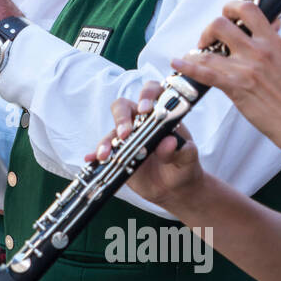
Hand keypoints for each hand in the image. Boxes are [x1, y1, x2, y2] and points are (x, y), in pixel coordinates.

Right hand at [89, 81, 201, 207]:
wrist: (174, 187)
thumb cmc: (184, 166)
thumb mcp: (188, 159)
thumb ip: (181, 150)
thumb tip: (169, 142)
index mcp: (161, 114)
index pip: (152, 93)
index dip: (147, 96)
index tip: (146, 109)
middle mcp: (141, 121)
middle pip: (123, 107)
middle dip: (121, 118)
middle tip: (125, 134)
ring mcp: (127, 136)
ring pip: (112, 130)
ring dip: (107, 141)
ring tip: (106, 155)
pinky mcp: (117, 152)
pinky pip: (103, 149)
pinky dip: (95, 153)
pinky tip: (91, 159)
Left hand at [167, 0, 280, 152]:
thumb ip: (277, 44)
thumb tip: (272, 25)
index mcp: (273, 42)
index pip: (249, 10)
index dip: (231, 7)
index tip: (226, 15)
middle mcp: (259, 51)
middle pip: (221, 24)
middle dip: (209, 30)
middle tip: (208, 42)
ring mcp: (246, 69)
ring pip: (208, 49)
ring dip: (196, 51)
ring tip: (194, 56)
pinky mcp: (237, 88)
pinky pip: (205, 73)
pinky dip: (187, 67)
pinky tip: (177, 63)